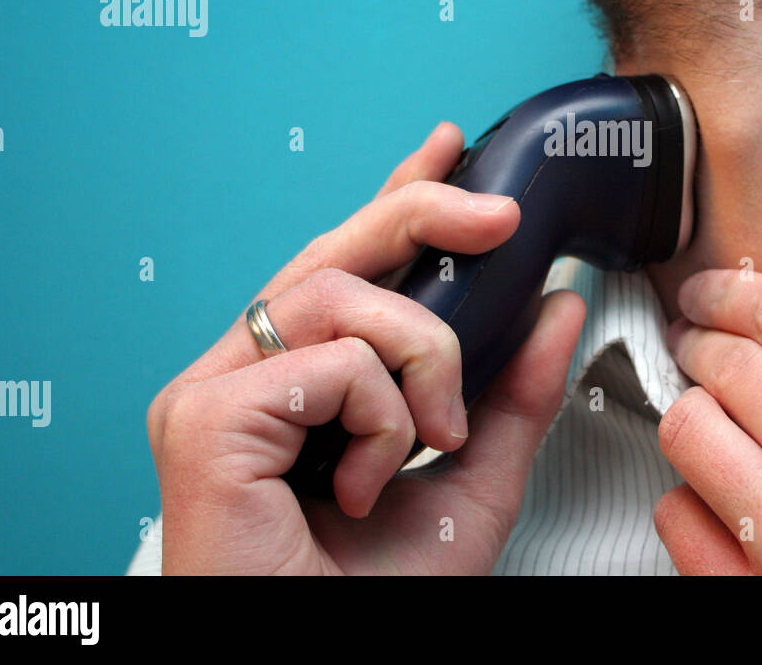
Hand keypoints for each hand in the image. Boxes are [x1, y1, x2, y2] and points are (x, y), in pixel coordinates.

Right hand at [147, 122, 585, 573]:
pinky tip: (370, 481)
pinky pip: (330, 361)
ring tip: (431, 436)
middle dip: (423, 211)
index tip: (449, 148)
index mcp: (298, 380)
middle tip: (501, 215)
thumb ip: (513, 393)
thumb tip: (558, 307)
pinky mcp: (203, 422)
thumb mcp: (472, 478)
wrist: (328, 664)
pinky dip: (383, 417)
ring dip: (423, 357)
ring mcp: (213, 393)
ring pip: (339, 295)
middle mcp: (246, 375)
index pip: (348, 264)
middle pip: (335, 252)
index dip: (397, 199)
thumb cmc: (374, 598)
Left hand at [653, 235, 761, 574]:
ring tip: (727, 421)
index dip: (731, 289)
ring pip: (687, 431)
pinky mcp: (759, 599)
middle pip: (727, 363)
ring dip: (698, 416)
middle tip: (704, 345)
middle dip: (704, 343)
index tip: (710, 292)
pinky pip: (676, 517)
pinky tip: (734, 500)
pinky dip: (694, 499)